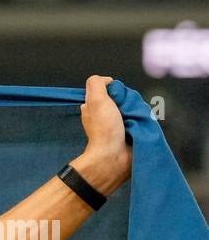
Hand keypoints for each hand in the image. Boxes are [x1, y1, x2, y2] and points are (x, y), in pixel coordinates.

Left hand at [71, 74, 131, 194]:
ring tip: (134, 119)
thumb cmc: (103, 130)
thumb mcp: (95, 100)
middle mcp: (105, 116)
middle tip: (126, 111)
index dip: (117, 91)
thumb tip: (110, 81)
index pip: (111, 90)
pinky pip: (142, 120)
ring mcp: (119, 125)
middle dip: (130, 101)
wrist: (113, 158)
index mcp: (94, 108)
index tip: (117, 98)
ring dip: (138, 110)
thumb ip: (97, 84)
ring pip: (135, 108)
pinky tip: (141, 124)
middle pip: (125, 98)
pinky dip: (144, 120)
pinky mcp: (131, 133)